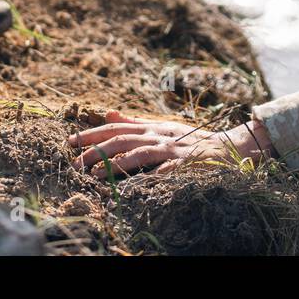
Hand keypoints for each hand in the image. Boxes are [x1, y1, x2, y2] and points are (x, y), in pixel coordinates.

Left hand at [69, 110, 267, 175]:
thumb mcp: (161, 127)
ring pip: (139, 152)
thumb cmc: (190, 140)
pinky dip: (151, 177)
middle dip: (96, 150)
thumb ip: (134, 122)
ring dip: (115, 163)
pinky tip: (136, 186)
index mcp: (152, 126)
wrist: (228, 147)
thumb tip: (107, 113)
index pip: (116, 127)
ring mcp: (173, 149)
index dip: (92, 133)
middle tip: (76, 162)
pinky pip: (166, 171)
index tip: (70, 141)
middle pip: (122, 139)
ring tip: (96, 174)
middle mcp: (159, 135)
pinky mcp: (187, 164)